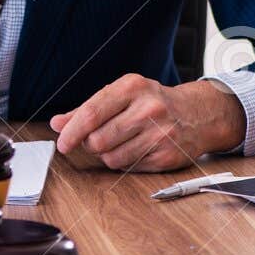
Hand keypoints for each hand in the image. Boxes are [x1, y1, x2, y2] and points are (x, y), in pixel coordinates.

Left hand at [50, 75, 245, 172]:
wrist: (197, 114)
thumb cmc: (151, 102)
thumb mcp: (121, 95)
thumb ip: (86, 109)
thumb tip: (57, 124)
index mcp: (132, 87)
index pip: (92, 113)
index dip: (71, 131)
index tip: (62, 143)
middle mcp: (148, 108)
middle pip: (98, 139)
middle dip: (90, 144)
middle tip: (96, 139)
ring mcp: (160, 133)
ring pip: (111, 157)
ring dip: (107, 155)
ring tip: (119, 142)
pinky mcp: (167, 156)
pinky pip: (129, 167)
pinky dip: (124, 162)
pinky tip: (135, 149)